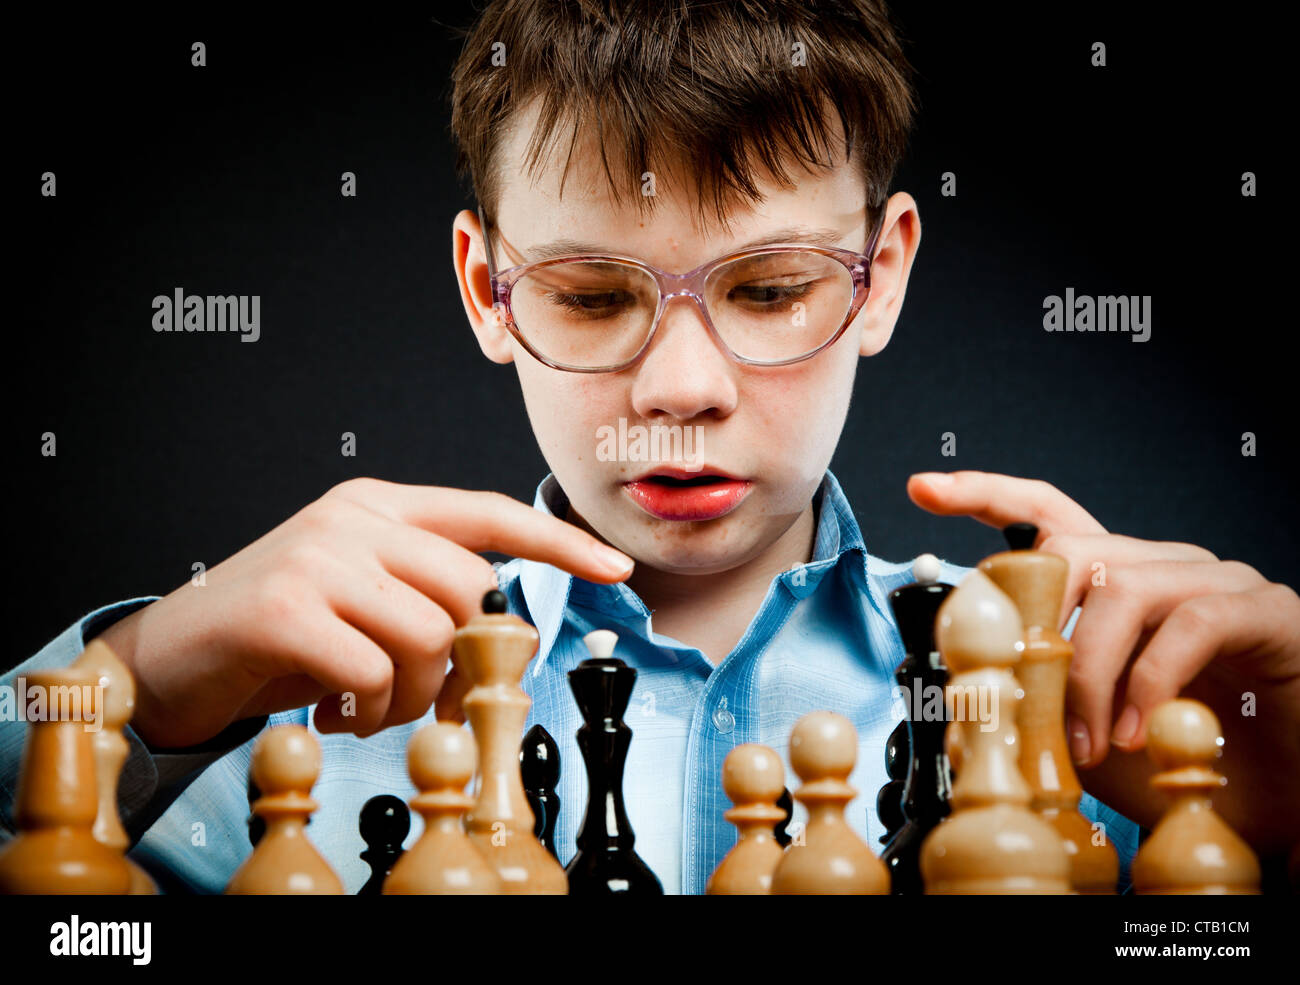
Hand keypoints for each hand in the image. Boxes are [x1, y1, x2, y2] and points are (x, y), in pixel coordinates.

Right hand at [95, 479, 633, 747]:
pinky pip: (376, 671)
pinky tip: (337, 713)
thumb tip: (504, 642)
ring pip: (430, 636)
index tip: (614, 567)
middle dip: (463, 663)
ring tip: (370, 708)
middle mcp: (354, 518)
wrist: (171, 656)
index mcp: (381, 506)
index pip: (489, 513)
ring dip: (412, 698)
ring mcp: (318, 556)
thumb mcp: (364, 599)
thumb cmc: (281, 634)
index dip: (558, 543)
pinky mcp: (285, 607)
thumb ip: (428, 599)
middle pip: (472, 590)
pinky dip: (369, 710)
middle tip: (425, 700)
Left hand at [907, 470, 1299, 848]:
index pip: (1046, 516)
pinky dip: (1147, 681)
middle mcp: (1164, 567)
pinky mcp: (1266, 612)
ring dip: (1086, 672)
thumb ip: (1036, 709)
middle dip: (1029, 618)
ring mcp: (1219, 581)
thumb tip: (961, 709)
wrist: (1278, 804)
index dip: (984, 495)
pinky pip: (1190, 622)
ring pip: (1122, 589)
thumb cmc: (1176, 762)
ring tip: (1084, 742)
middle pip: (1071, 549)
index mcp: (1117, 584)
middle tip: (1018, 687)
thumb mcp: (1083, 736)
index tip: (922, 489)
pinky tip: (1134, 731)